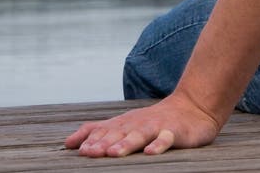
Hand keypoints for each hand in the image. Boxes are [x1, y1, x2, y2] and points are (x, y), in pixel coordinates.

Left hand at [64, 91, 220, 156]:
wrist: (191, 107)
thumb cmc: (152, 121)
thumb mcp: (124, 124)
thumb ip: (97, 131)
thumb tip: (67, 143)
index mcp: (124, 124)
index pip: (104, 130)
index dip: (92, 140)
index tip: (79, 150)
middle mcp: (138, 124)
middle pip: (118, 133)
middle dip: (103, 143)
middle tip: (90, 153)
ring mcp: (156, 127)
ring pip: (139, 135)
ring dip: (126, 143)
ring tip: (114, 153)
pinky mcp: (175, 132)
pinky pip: (166, 138)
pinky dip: (159, 144)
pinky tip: (150, 152)